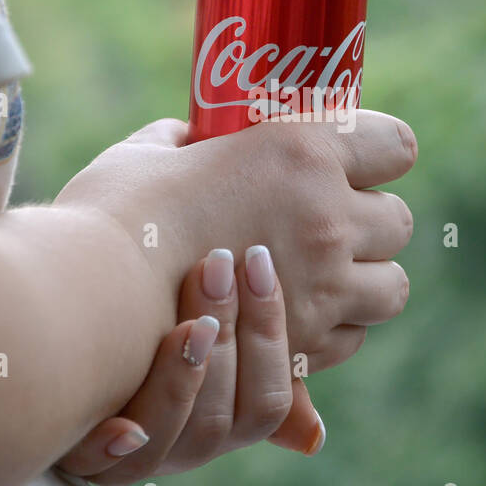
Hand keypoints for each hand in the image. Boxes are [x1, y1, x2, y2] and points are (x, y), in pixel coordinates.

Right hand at [55, 110, 416, 372]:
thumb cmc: (112, 213)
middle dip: (370, 221)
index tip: (361, 158)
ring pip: (392, 288)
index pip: (395, 145)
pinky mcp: (304, 347)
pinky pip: (351, 339)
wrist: (87, 300)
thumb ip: (187, 142)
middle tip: (327, 223)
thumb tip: (193, 138)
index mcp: (300, 151)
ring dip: (365, 281)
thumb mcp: (149, 156)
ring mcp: (322, 288)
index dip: (379, 151)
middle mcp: (327, 219)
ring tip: (322, 278)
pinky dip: (334, 330)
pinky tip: (294, 319)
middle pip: (398, 221)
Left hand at [56, 246, 324, 483]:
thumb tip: (314, 433)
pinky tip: (122, 422)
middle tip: (217, 263)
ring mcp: (132, 454)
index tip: (258, 262)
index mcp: (221, 419)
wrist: (45, 331)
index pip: (266, 401)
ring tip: (185, 321)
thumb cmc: (142, 313)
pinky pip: (101, 464)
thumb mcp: (204, 328)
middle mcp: (181, 446)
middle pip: (223, 417)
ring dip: (183, 378)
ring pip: (173, 438)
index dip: (269, 336)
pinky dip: (115, 442)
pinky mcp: (77, 452)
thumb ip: (255, 352)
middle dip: (228, 337)